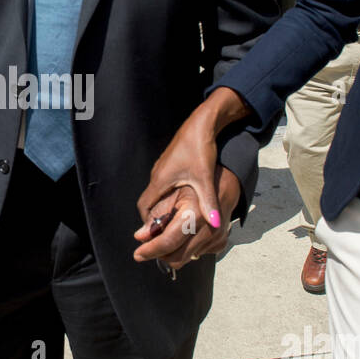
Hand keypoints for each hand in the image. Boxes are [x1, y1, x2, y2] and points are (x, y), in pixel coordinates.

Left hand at [134, 166, 239, 267]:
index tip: (138, 254)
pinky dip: (187, 247)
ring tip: (168, 233)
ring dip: (173, 250)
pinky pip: (198, 254)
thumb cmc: (195, 182)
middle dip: (160, 254)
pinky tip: (185, 233)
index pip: (168, 242)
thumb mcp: (172, 191)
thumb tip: (141, 236)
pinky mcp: (220, 242)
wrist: (224, 181)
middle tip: (149, 245)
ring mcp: (217, 237)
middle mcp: (209, 229)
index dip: (150, 250)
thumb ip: (156, 214)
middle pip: (177, 257)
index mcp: (195, 214)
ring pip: (186, 258)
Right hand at [137, 108, 222, 237]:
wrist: (202, 122)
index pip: (144, 208)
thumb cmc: (200, 147)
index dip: (148, 224)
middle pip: (148, 202)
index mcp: (160, 180)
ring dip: (162, 207)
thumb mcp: (205, 178)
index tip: (156, 236)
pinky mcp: (171, 164)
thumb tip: (215, 224)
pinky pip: (164, 185)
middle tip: (166, 232)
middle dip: (155, 218)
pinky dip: (169, 197)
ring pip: (157, 194)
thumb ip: (208, 203)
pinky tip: (182, 201)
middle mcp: (157, 175)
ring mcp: (163, 168)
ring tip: (174, 220)